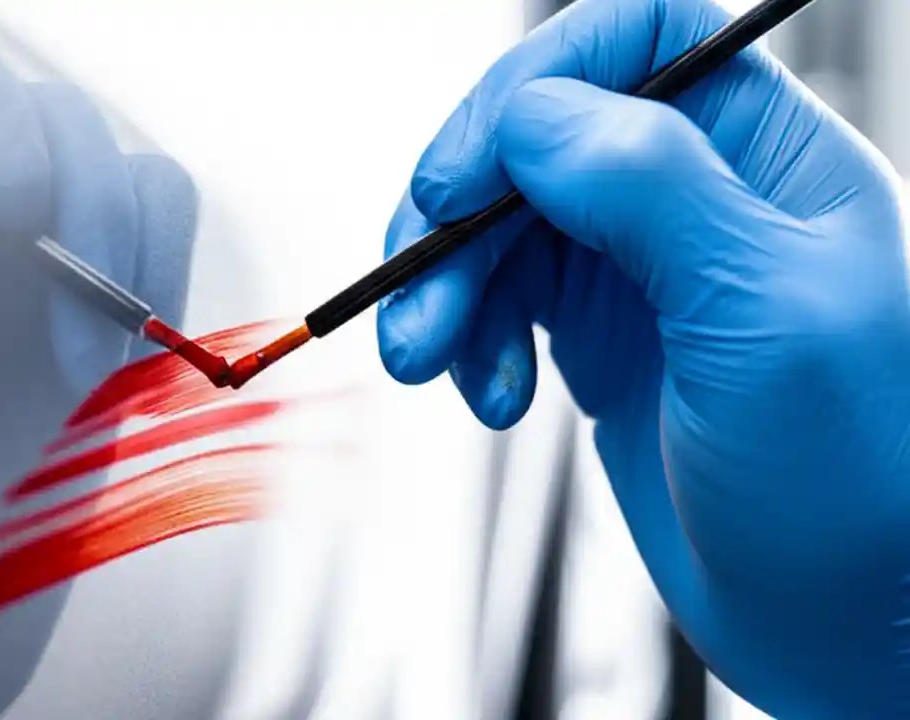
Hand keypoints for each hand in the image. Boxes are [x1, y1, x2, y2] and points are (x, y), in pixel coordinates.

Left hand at [0, 6, 195, 715]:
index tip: (13, 212)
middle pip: (45, 107)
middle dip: (77, 211)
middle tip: (61, 342)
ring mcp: (36, 239)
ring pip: (122, 163)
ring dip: (125, 263)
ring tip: (79, 380)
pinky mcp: (105, 287)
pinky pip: (166, 220)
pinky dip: (163, 280)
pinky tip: (115, 369)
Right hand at [378, 0, 909, 714]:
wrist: (852, 627)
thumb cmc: (861, 488)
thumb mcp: (768, 319)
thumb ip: (652, 187)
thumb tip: (538, 114)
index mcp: (766, 158)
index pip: (635, 37)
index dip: (536, 82)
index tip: (464, 176)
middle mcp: (699, 198)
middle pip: (538, 138)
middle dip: (458, 215)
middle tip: (416, 296)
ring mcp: (645, 270)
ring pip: (504, 224)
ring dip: (445, 288)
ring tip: (428, 364)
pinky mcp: (604, 340)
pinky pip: (503, 302)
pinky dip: (472, 341)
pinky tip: (495, 398)